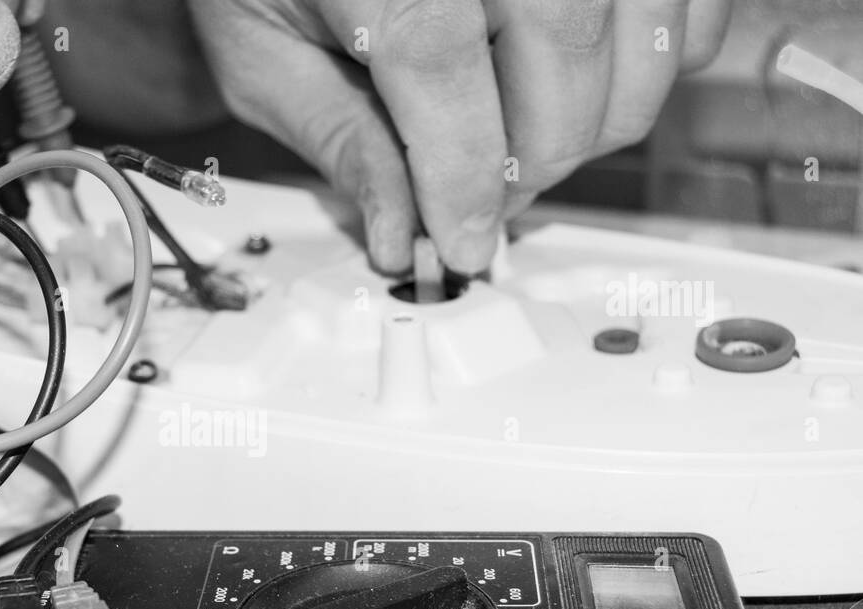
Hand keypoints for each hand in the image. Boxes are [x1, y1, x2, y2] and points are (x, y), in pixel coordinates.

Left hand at [188, 0, 731, 274]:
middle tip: (496, 197)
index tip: (467, 243)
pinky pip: (689, 5)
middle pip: (561, 48)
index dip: (464, 181)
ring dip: (601, 116)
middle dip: (536, 159)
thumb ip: (338, 138)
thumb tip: (400, 236)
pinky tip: (591, 79)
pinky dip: (662, 58)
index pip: (442, 68)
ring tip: (536, 137)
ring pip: (643, 27)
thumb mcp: (261, 47)